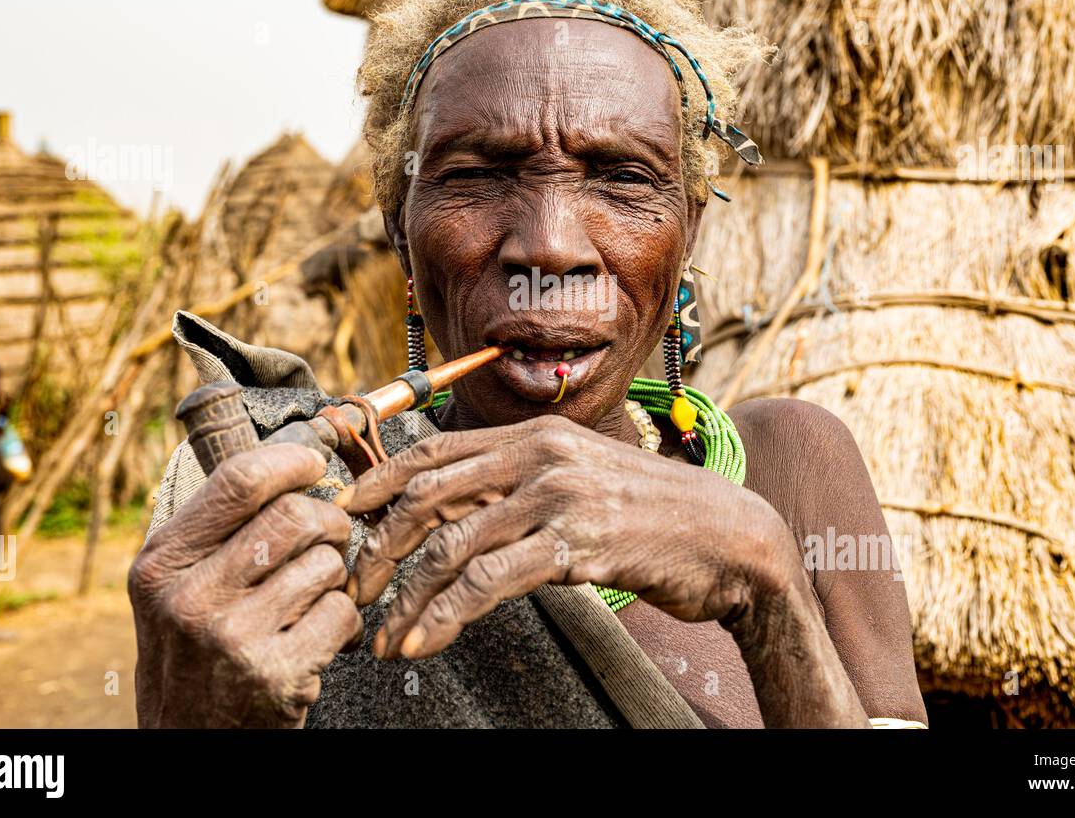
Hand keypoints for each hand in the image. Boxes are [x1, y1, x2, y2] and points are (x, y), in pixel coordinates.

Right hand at [129, 443, 362, 727]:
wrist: (189, 739)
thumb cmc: (194, 650)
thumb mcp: (177, 585)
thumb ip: (218, 529)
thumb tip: (290, 462)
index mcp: (162, 562)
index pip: (240, 480)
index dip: (292, 462)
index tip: (313, 466)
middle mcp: (189, 597)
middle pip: (295, 515)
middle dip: (329, 522)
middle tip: (330, 538)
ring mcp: (232, 637)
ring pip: (326, 564)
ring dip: (335, 576)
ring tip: (313, 598)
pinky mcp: (275, 674)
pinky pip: (342, 613)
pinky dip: (344, 622)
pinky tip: (319, 637)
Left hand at [340, 415, 797, 660]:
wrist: (730, 537)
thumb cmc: (650, 511)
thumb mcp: (581, 477)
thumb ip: (521, 482)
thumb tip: (455, 506)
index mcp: (535, 434)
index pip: (434, 449)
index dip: (378, 480)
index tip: (344, 516)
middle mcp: (540, 456)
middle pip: (429, 494)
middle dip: (378, 546)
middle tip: (353, 589)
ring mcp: (558, 497)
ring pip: (451, 545)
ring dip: (405, 596)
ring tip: (382, 636)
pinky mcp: (576, 545)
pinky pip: (490, 581)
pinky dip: (445, 614)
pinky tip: (424, 640)